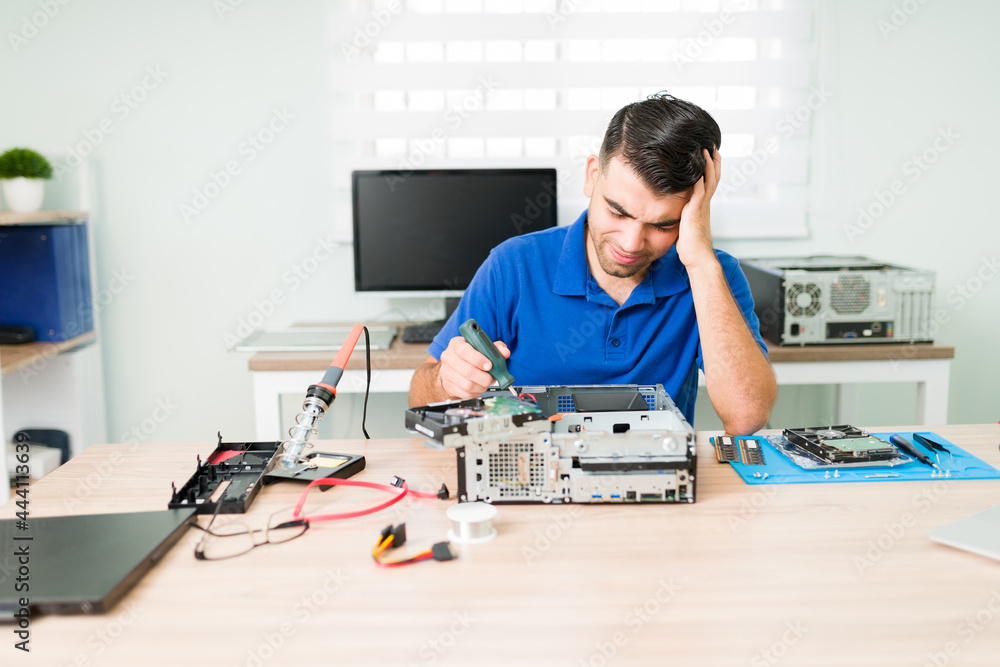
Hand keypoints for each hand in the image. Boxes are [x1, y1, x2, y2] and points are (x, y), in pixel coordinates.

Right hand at [436, 336, 510, 399]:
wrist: (455, 367)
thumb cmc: (470, 355)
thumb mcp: (483, 347)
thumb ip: (495, 348)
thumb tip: (504, 352)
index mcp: (456, 344)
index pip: (464, 351)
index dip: (478, 359)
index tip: (489, 365)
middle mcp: (449, 357)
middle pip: (467, 370)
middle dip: (484, 377)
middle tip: (491, 378)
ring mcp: (446, 372)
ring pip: (467, 384)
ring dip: (481, 386)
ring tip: (486, 382)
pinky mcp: (448, 385)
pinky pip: (465, 393)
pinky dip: (476, 392)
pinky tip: (479, 387)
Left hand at [675, 148, 720, 269]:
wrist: (697, 257)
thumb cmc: (691, 246)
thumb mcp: (686, 225)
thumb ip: (683, 216)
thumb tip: (676, 213)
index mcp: (702, 206)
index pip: (709, 183)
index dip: (711, 169)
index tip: (710, 155)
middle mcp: (705, 204)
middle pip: (713, 177)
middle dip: (713, 161)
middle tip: (712, 146)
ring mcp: (702, 206)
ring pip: (708, 180)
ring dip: (708, 164)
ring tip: (706, 149)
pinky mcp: (696, 210)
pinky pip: (699, 190)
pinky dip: (699, 177)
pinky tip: (697, 167)